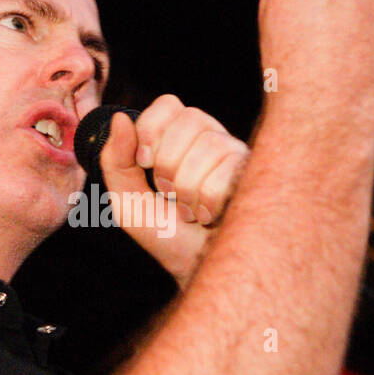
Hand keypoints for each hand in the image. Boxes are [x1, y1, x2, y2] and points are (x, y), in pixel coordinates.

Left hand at [97, 94, 249, 287]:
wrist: (196, 269)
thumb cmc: (166, 235)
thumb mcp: (128, 200)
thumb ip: (115, 161)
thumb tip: (119, 119)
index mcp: (180, 138)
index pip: (169, 105)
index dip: (152, 129)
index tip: (144, 162)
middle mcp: (212, 139)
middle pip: (190, 120)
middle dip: (168, 165)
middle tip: (170, 195)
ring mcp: (237, 156)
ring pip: (209, 146)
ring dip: (189, 189)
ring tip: (191, 211)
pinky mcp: (257, 175)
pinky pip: (227, 172)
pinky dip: (208, 202)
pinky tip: (211, 215)